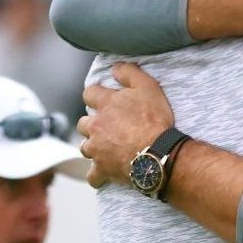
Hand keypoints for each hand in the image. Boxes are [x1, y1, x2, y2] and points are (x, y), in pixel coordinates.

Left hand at [79, 63, 174, 187]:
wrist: (158, 153)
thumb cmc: (155, 119)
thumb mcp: (148, 87)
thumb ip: (129, 73)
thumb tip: (114, 67)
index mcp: (105, 104)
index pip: (89, 93)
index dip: (95, 95)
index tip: (103, 100)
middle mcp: (95, 126)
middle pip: (83, 123)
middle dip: (92, 124)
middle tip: (108, 127)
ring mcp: (96, 149)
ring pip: (85, 147)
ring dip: (93, 147)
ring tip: (107, 148)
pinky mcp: (102, 169)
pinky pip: (93, 175)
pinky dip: (97, 175)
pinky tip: (104, 174)